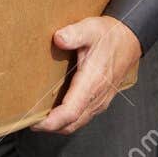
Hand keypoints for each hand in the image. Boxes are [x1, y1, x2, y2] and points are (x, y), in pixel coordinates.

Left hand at [31, 15, 141, 134]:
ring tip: (38, 118)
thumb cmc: (109, 36)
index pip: (71, 111)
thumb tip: (59, 39)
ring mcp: (99, 101)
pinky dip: (66, 120)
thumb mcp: (91, 28)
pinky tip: (54, 111)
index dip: (52, 121)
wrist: (129, 40)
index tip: (34, 122)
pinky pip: (81, 117)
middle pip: (71, 124)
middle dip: (49, 127)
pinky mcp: (99, 101)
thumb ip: (74, 33)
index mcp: (92, 82)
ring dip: (57, 125)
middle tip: (28, 121)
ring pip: (76, 123)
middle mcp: (97, 97)